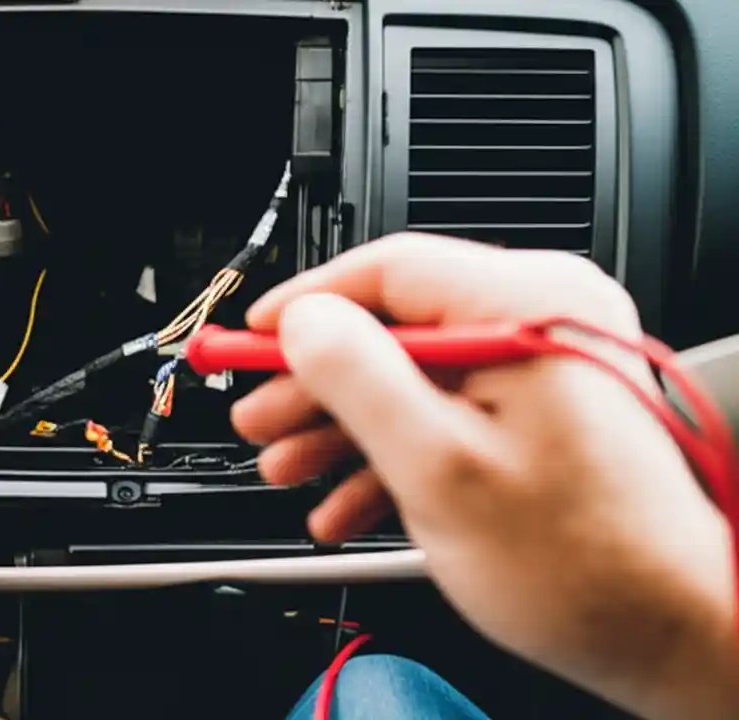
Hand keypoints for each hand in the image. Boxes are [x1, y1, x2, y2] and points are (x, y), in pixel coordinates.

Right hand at [232, 234, 738, 718]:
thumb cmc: (577, 563)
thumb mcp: (436, 465)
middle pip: (396, 327)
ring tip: (288, 467)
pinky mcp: (542, 413)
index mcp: (528, 307)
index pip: (390, 270)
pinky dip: (392, 454)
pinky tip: (344, 502)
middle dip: (317, 383)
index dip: (306, 304)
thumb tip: (304, 322)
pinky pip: (448, 413)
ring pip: (414, 377)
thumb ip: (358, 379)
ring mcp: (545, 368)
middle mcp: (544, 320)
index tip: (250, 337)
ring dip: (343, 427)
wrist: (662, 632)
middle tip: (259, 417)